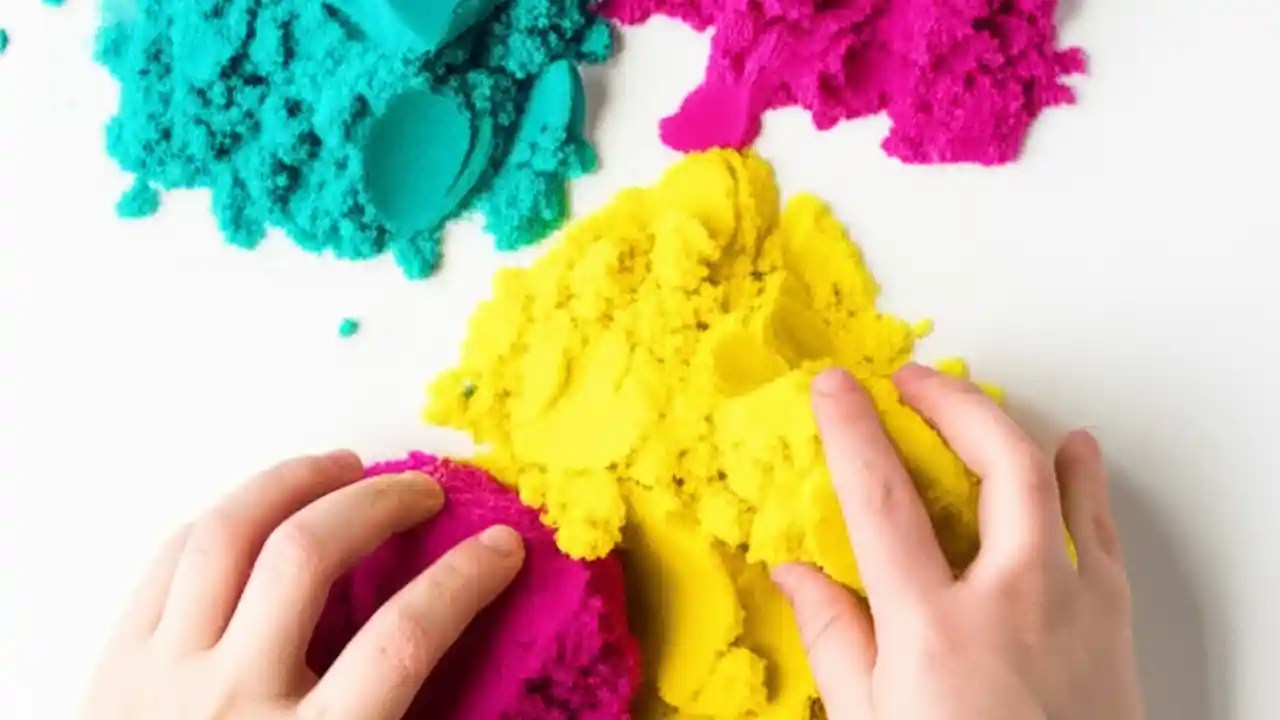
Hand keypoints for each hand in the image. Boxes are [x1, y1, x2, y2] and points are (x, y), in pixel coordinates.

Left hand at [82, 451, 524, 719]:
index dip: (465, 579)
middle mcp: (234, 699)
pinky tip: (264, 508)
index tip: (502, 545)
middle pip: (307, 557)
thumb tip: (473, 676)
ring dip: (295, 481)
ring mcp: (164, 673)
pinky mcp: (115, 661)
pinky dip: (225, 516)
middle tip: (425, 491)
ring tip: (342, 466)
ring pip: (229, 535)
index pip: (404, 639)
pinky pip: (170, 557)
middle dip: (380, 503)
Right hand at [773, 365, 1142, 719]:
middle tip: (912, 381)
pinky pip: (1101, 530)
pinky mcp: (1112, 624)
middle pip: (994, 462)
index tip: (835, 388)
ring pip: (1056, 482)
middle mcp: (1010, 603)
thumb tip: (795, 574)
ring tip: (978, 402)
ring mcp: (1072, 608)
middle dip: (951, 403)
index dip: (853, 431)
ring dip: (1012, 429)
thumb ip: (836, 641)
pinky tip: (1078, 456)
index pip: (881, 501)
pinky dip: (1086, 482)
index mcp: (934, 630)